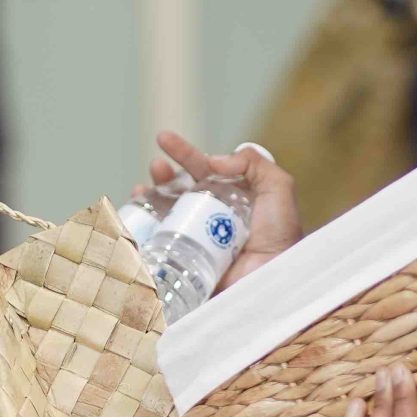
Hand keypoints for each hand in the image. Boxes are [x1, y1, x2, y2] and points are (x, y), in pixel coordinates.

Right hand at [148, 132, 300, 290]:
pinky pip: (159, 240)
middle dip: (163, 174)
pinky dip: (143, 228)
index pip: (202, 168)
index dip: (183, 153)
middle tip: (156, 167)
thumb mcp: (278, 189)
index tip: (163, 139)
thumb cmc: (280, 237)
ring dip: (150, 197)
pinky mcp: (186, 258)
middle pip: (179, 188)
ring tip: (142, 190)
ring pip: (166, 212)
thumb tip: (214, 159)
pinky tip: (136, 218)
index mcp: (230, 195)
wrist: (271, 278)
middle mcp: (211, 214)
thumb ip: (254, 164)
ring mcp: (196, 237)